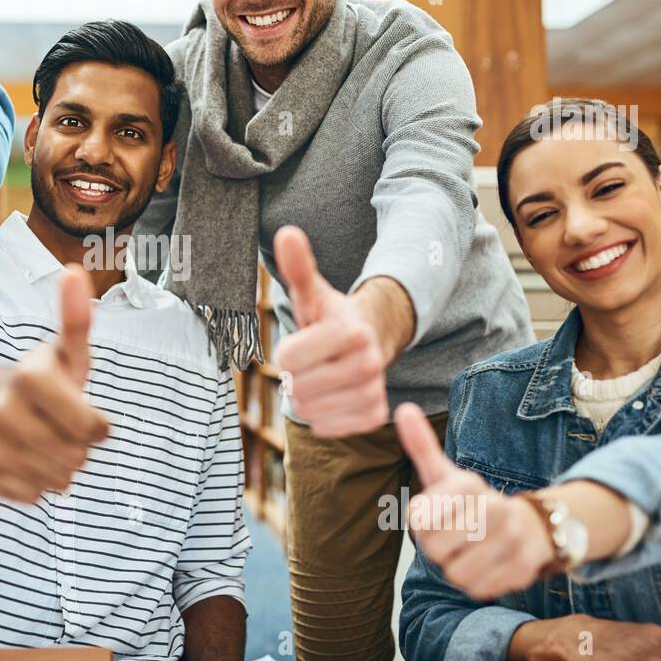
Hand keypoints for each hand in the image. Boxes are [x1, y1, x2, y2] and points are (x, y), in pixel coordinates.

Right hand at [0, 264, 109, 503]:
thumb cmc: (41, 382)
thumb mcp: (65, 353)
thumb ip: (76, 319)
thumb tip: (74, 271)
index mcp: (29, 377)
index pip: (91, 427)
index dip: (98, 428)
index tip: (95, 421)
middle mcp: (1, 410)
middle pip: (75, 457)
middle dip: (78, 448)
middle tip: (63, 430)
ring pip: (56, 480)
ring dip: (60, 468)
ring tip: (47, 445)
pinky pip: (31, 495)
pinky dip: (36, 484)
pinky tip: (26, 461)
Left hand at [273, 225, 387, 436]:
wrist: (370, 341)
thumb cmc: (329, 317)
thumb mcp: (312, 293)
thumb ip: (298, 267)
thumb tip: (286, 233)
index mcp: (351, 330)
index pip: (287, 357)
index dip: (286, 351)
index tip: (302, 342)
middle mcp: (369, 362)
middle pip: (298, 388)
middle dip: (295, 377)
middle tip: (310, 363)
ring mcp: (375, 391)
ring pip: (310, 411)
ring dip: (306, 398)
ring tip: (319, 378)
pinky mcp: (375, 415)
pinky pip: (327, 428)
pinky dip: (321, 417)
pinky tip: (330, 397)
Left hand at [396, 402, 554, 600]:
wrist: (531, 526)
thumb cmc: (473, 503)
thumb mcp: (445, 474)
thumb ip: (422, 446)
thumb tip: (403, 409)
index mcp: (468, 484)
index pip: (419, 522)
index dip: (422, 527)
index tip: (438, 517)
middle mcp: (494, 507)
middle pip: (435, 551)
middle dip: (439, 551)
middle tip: (455, 539)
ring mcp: (513, 538)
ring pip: (457, 574)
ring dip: (458, 569)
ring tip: (471, 551)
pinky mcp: (525, 567)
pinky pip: (480, 589)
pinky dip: (479, 583)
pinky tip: (489, 565)